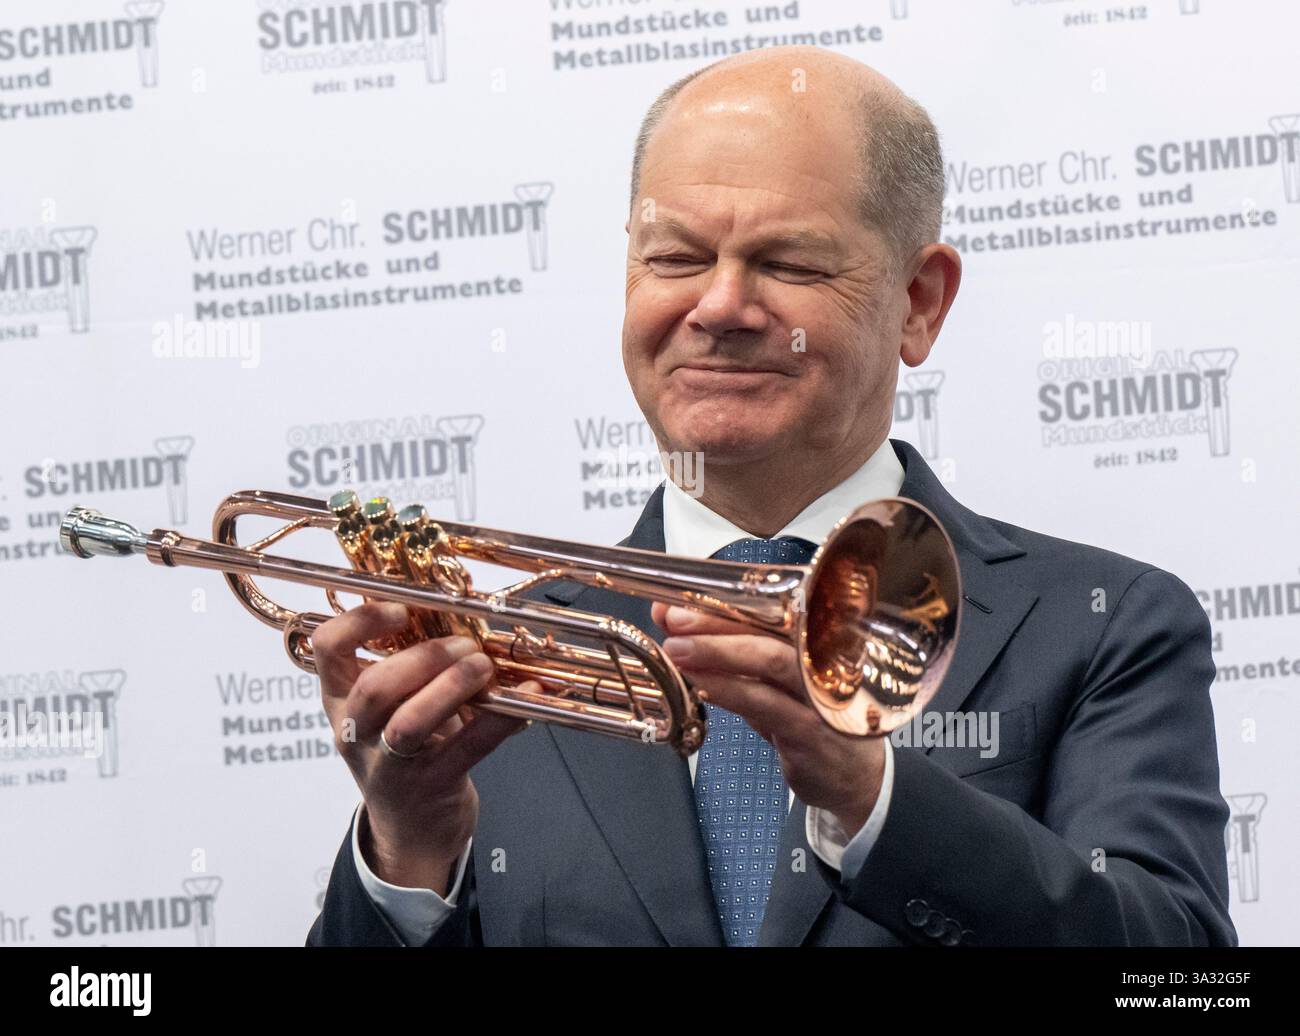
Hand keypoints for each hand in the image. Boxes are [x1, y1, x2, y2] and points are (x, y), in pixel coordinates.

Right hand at [313, 602, 528, 894]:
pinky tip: (528, 696)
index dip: (360, 621)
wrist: (412, 832)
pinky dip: (502, 718)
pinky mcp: (432, 788)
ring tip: (484, 666)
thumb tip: (458, 611)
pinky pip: (468, 748)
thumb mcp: (388, 709)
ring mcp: (390, 766)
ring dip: (452, 687)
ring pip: (409, 724)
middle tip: (464, 645)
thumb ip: (407, 665)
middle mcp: (356, 733)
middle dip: (423, 658)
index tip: (402, 609)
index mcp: (340, 700)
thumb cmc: (404, 753)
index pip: (327, 650)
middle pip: (373, 689)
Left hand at [653, 602, 884, 833]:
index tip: (673, 600)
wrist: (855, 779)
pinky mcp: (811, 729)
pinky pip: (764, 703)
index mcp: (815, 636)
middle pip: (768, 626)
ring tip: (676, 647)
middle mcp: (823, 655)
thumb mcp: (774, 685)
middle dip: (715, 619)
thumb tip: (680, 633)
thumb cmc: (811, 720)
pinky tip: (699, 683)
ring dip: (717, 651)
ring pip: (768, 659)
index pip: (766, 608)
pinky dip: (728, 689)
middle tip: (672, 618)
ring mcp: (819, 692)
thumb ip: (734, 660)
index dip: (718, 600)